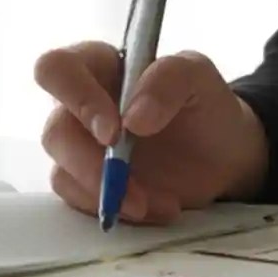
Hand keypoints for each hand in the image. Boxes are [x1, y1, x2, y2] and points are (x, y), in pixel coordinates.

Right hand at [34, 41, 268, 223]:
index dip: (75, 99)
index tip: (113, 133)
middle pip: (55, 133)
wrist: (223, 156)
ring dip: (109, 193)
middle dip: (91, 165)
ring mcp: (81, 149)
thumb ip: (168, 80)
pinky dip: (119, 210)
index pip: (57, 69)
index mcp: (98, 67)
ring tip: (159, 202)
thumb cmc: (204, 106)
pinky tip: (157, 207)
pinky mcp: (88, 184)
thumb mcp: (199, 78)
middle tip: (130, 183)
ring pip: (63, 173)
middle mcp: (79, 107)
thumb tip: (133, 118)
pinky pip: (82, 202)